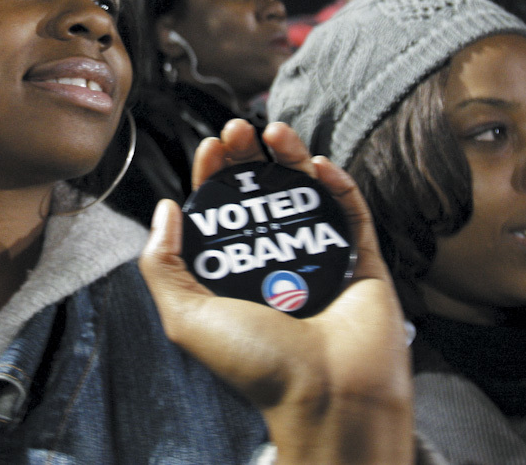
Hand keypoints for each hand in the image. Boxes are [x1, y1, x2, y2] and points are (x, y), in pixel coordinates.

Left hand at [139, 120, 413, 463]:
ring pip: (305, 195)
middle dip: (249, 156)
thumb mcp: (186, 315)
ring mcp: (320, 260)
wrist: (329, 397)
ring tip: (274, 131)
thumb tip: (166, 210)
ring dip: (290, 157)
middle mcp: (275, 262)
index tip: (211, 146)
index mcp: (235, 274)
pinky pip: (352, 212)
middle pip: (262, 194)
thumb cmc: (256, 364)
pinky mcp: (361, 260)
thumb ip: (163, 263)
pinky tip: (317, 163)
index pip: (222, 213)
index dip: (214, 175)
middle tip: (240, 128)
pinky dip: (337, 183)